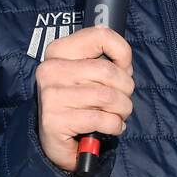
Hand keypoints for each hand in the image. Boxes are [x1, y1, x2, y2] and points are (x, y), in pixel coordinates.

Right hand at [34, 26, 134, 171]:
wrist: (57, 140)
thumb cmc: (80, 102)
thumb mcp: (90, 74)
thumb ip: (107, 61)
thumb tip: (124, 64)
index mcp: (59, 51)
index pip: (100, 35)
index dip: (122, 52)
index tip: (124, 69)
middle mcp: (51, 69)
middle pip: (108, 70)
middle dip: (126, 88)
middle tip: (123, 99)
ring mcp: (51, 95)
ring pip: (108, 96)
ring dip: (123, 108)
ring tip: (119, 114)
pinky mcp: (55, 121)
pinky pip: (101, 119)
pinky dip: (115, 125)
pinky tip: (112, 127)